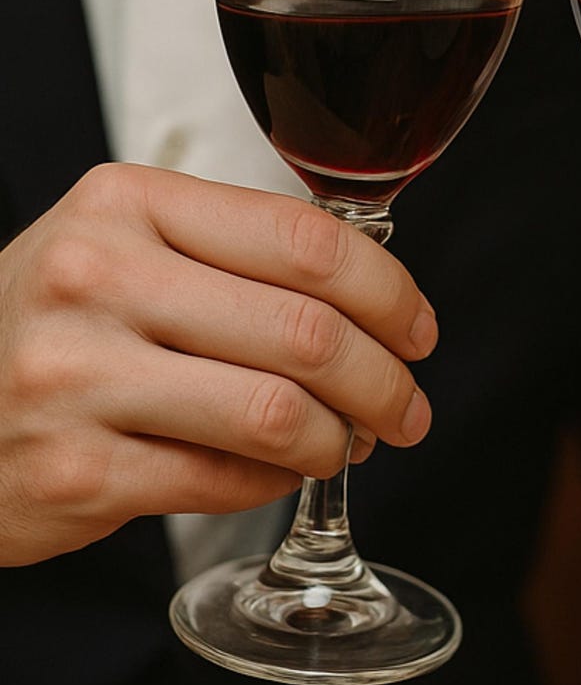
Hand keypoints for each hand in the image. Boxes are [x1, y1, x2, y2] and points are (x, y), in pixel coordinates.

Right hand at [0, 163, 436, 565]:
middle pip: (305, 331)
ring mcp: (77, 377)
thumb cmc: (60, 317)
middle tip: (408, 402)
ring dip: (342, 438)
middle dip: (385, 378)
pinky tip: (280, 469)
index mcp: (130, 204)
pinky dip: (276, 480)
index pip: (305, 240)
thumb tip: (374, 295)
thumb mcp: (129, 244)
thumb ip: (239, 251)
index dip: (387, 290)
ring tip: (353, 440)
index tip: (416, 328)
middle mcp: (97, 278)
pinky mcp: (72, 471)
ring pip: (277, 414)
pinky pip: (224, 479)